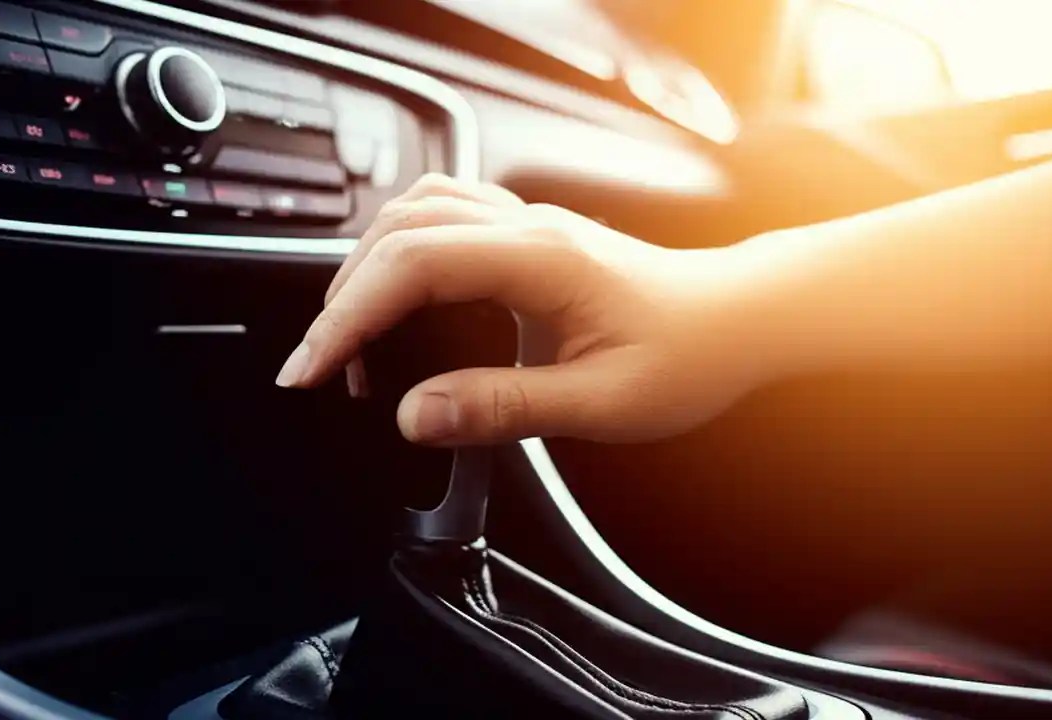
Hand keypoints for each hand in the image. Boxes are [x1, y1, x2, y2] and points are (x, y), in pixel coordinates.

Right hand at [275, 174, 771, 445]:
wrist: (741, 318)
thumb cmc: (690, 354)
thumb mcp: (602, 401)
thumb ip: (504, 408)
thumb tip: (417, 416)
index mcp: (539, 259)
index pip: (411, 266)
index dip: (348, 317)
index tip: (310, 369)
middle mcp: (525, 227)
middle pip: (397, 232)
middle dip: (341, 299)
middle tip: (318, 367)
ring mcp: (525, 223)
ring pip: (413, 214)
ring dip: (366, 270)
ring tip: (348, 339)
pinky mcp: (527, 236)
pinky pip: (441, 219)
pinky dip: (398, 254)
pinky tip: (393, 296)